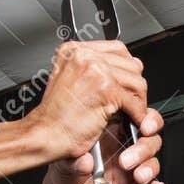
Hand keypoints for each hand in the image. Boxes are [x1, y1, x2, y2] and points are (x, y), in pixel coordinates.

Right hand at [27, 40, 149, 159]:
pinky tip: (133, 120)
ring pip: (136, 81)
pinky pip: (134, 101)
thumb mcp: (70, 80)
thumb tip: (124, 68)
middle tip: (132, 101)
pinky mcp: (106, 89)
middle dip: (135, 86)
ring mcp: (96, 70)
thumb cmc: (56, 115)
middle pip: (130, 64)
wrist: (46, 134)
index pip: (117, 49)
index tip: (128, 83)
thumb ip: (93, 70)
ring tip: (131, 111)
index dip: (127, 68)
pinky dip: (137, 114)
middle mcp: (84, 55)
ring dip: (138, 100)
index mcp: (74, 50)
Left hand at [45, 110, 164, 183]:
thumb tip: (86, 161)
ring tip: (137, 176)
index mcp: (112, 129)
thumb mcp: (64, 155)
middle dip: (145, 147)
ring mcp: (131, 167)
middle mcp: (125, 147)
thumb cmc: (65, 166)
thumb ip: (74, 159)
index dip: (147, 119)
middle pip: (150, 139)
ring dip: (149, 167)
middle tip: (128, 158)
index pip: (138, 117)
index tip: (145, 126)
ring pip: (152, 161)